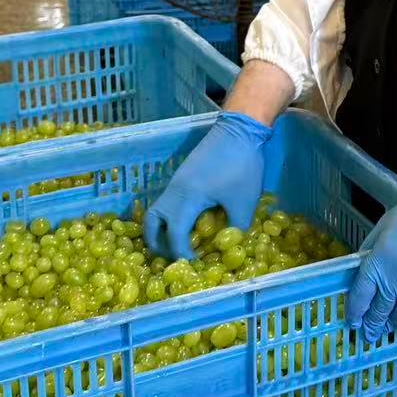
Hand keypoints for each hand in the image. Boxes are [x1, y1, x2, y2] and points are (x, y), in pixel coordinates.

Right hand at [143, 112, 271, 259]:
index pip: (175, 235)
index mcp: (188, 198)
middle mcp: (174, 190)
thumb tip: (228, 248)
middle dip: (158, 243)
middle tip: (175, 257)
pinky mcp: (181, 175)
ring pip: (156, 211)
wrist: (240, 129)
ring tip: (180, 243)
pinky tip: (190, 223)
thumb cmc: (243, 166)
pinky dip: (171, 217)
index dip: (181, 255)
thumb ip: (235, 229)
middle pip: (151, 223)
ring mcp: (175, 181)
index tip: (194, 267)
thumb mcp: (244, 202)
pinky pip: (167, 202)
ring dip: (162, 230)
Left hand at [347, 186, 396, 341]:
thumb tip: (360, 271)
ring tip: (388, 327)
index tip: (353, 320)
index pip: (360, 294)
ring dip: (391, 324)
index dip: (355, 311)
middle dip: (371, 324)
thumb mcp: (389, 222)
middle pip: (378, 311)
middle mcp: (395, 280)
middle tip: (369, 333)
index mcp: (380, 259)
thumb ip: (371, 247)